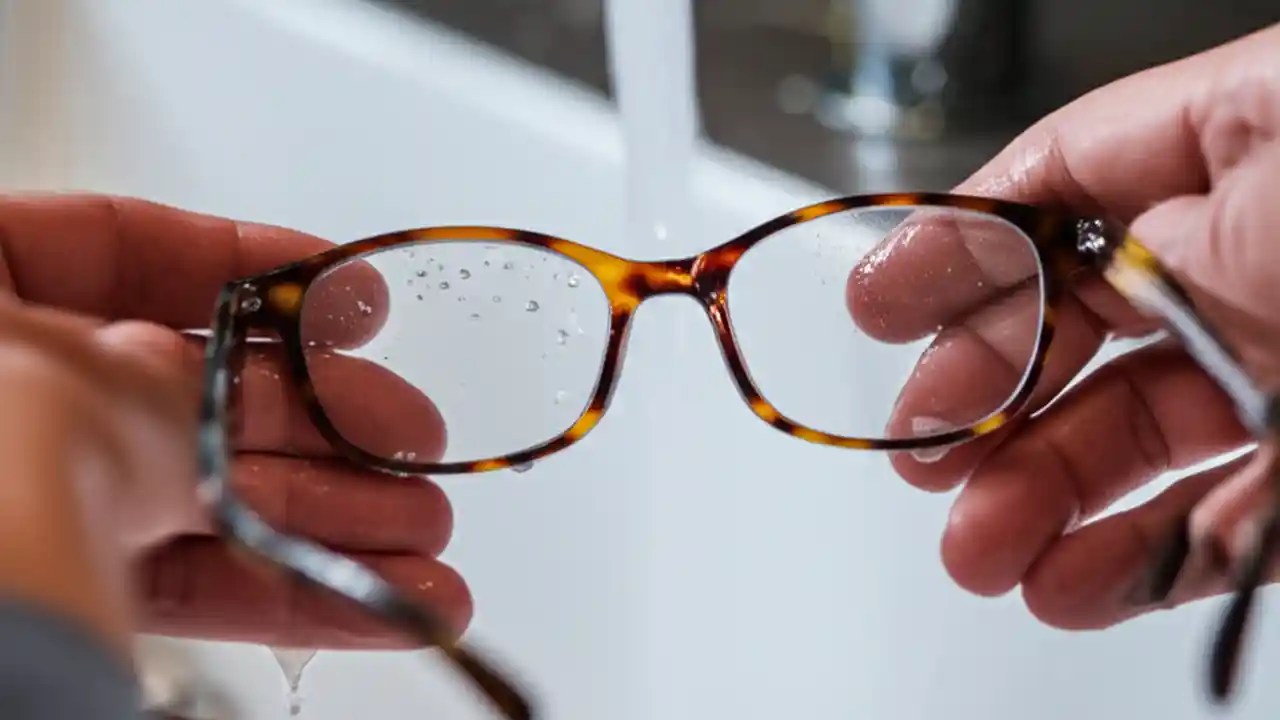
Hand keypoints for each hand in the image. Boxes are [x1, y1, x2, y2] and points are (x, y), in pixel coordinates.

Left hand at [0, 193, 468, 646]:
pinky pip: (186, 583)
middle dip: (322, 426)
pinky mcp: (52, 589)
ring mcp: (17, 499)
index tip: (346, 296)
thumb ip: (157, 382)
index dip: (251, 265)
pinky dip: (288, 594)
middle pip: (189, 388)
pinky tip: (378, 605)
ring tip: (422, 548)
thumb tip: (201, 395)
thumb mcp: (66, 386)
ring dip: (327, 525)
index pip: (112, 245)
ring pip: (203, 499)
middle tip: (412, 445)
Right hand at [846, 24, 1279, 628]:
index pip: (1056, 203)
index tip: (882, 311)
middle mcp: (1251, 268)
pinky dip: (1145, 563)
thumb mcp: (1264, 145)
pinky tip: (1073, 584)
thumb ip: (1095, 193)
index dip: (957, 256)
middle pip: (1077, 340)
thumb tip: (945, 255)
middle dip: (987, 407)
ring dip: (1044, 505)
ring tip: (978, 552)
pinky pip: (1225, 527)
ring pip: (1138, 446)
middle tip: (924, 462)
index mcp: (1231, 164)